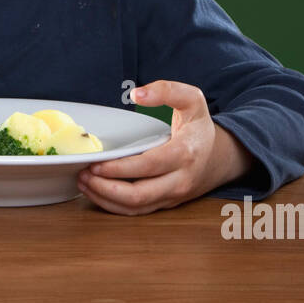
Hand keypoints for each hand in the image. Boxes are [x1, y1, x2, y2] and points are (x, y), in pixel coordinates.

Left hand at [76, 80, 255, 214]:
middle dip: (106, 188)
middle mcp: (180, 180)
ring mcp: (172, 196)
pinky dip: (113, 206)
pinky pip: (137, 211)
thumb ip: (167, 90)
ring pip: (135, 208)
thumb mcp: (192, 100)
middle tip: (83, 174)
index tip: (95, 163)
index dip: (119, 168)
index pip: (147, 166)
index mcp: (185, 154)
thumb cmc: (200, 129)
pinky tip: (97, 192)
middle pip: (138, 194)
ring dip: (105, 199)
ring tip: (83, 183)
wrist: (220, 158)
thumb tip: (137, 94)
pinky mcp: (165, 204)